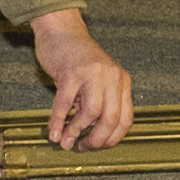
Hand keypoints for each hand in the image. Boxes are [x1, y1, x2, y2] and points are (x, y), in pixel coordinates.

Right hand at [27, 7, 135, 150]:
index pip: (125, 119)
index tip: (96, 147)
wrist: (62, 31)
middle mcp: (112, 77)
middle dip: (97, 140)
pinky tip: (54, 133)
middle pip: (111, 119)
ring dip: (76, 131)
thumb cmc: (78, 60)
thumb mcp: (97, 81)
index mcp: (121, 81)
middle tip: (82, 148)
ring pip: (91, 112)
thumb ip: (98, 104)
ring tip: (66, 141)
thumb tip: (90, 139)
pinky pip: (65, 104)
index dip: (111, 139)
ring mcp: (92, 74)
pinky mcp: (71, 72)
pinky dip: (58, 122)